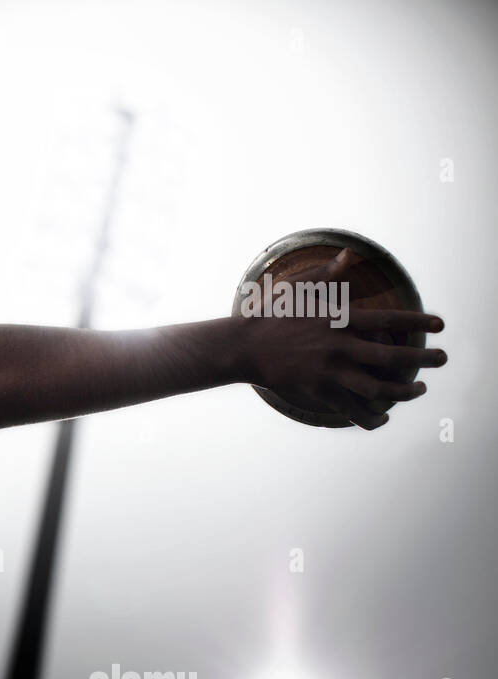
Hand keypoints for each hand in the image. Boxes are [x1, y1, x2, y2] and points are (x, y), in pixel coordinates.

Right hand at [234, 248, 446, 428]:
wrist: (242, 347)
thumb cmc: (269, 316)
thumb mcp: (297, 290)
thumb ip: (326, 276)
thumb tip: (346, 255)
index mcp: (338, 319)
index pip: (389, 320)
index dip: (418, 322)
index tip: (439, 325)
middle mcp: (339, 346)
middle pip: (393, 357)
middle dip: (424, 358)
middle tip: (443, 359)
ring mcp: (330, 371)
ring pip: (379, 387)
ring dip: (405, 391)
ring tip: (419, 389)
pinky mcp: (318, 391)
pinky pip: (352, 409)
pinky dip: (371, 417)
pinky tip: (383, 417)